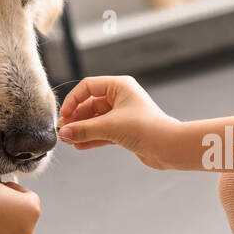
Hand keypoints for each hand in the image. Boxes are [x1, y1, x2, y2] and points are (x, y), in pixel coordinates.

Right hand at [0, 179, 39, 233]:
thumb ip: (4, 191)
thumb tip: (2, 196)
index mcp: (32, 209)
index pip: (29, 197)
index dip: (15, 191)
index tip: (2, 188)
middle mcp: (28, 231)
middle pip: (22, 217)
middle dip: (10, 210)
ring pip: (11, 232)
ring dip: (1, 225)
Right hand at [57, 75, 180, 170]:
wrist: (169, 147)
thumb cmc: (145, 128)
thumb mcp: (110, 127)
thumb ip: (84, 129)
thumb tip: (64, 133)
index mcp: (119, 86)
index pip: (88, 86)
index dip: (74, 100)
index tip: (64, 115)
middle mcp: (121, 98)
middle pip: (90, 104)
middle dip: (76, 118)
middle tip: (64, 131)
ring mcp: (123, 114)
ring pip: (96, 119)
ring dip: (82, 129)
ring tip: (69, 140)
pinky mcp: (125, 130)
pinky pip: (103, 131)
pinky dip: (92, 137)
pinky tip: (80, 145)